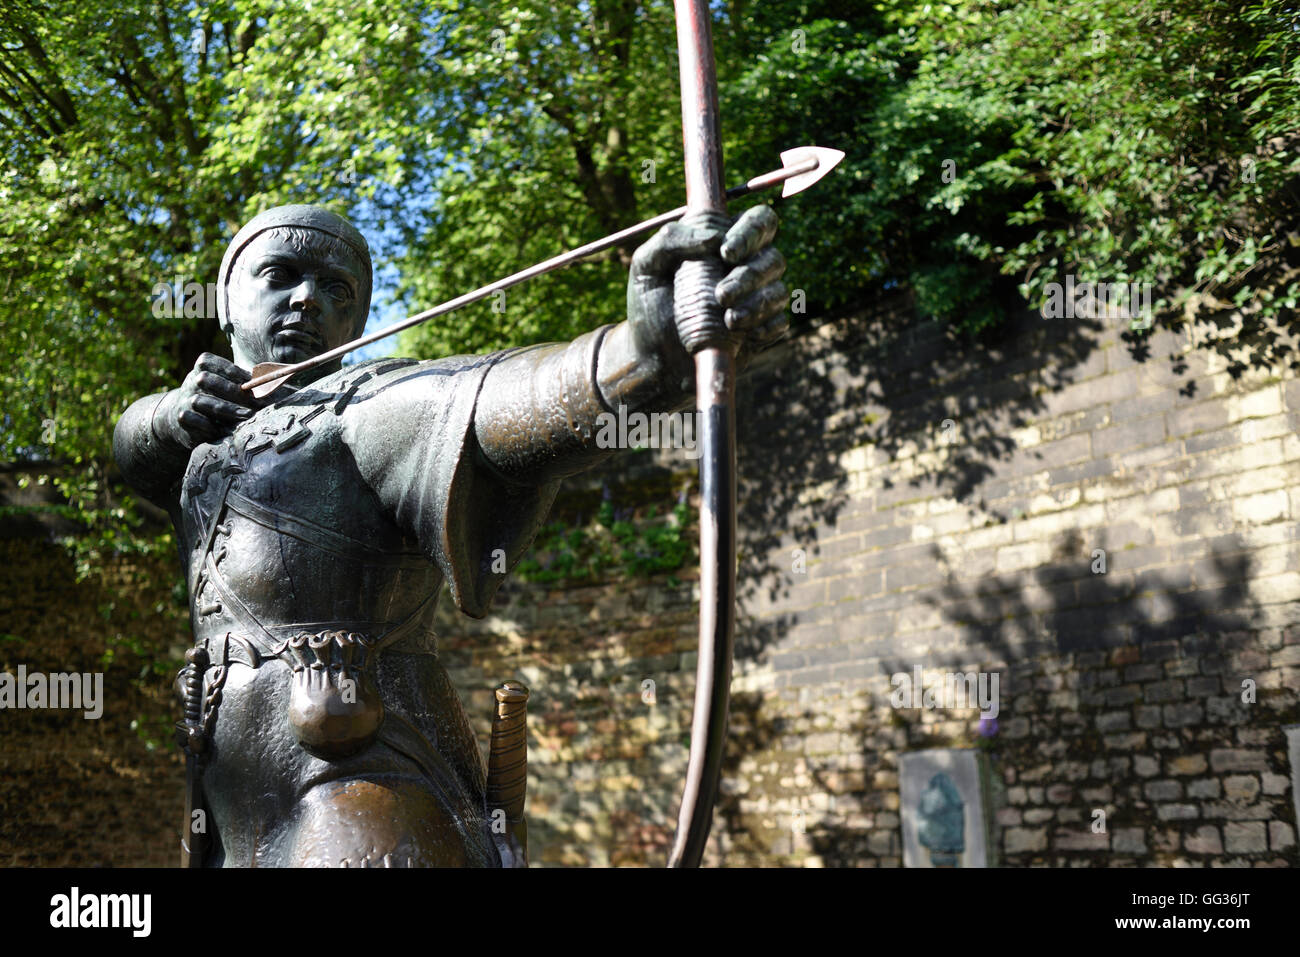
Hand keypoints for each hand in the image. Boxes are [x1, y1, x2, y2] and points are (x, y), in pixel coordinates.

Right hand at [156, 353, 264, 448]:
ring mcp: (185, 398)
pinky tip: (226, 430)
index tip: (259, 384)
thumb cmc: (219, 397)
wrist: (185, 415)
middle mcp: (192, 380)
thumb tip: (280, 376)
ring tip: (248, 416)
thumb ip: (248, 380)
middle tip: (257, 403)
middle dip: (235, 392)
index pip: (221, 365)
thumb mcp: (229, 384)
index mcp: (205, 366)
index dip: (239, 374)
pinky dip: (209, 425)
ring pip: (202, 401)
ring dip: (227, 409)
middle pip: (209, 381)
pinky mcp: (182, 417)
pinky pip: (193, 419)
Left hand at [627, 205, 788, 382]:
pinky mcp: (762, 329)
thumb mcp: (646, 266)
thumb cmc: (648, 306)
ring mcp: (756, 298)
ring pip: (779, 290)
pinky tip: (744, 334)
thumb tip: (714, 236)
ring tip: (728, 321)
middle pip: (772, 257)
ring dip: (757, 304)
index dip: (751, 231)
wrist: (653, 359)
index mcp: (724, 241)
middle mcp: (746, 266)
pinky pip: (780, 322)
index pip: (758, 220)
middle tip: (720, 295)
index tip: (725, 252)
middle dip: (750, 275)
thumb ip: (671, 239)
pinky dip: (765, 326)